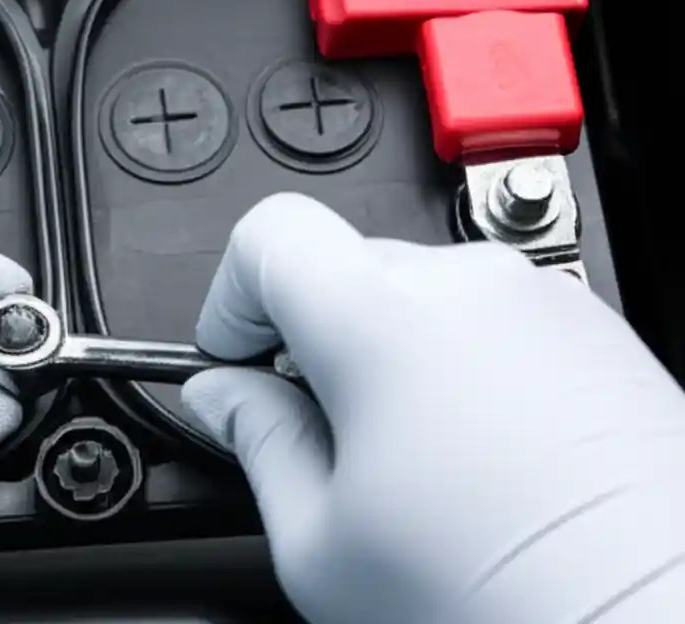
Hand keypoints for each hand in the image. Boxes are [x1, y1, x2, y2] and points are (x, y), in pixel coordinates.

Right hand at [182, 193, 684, 623]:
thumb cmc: (512, 602)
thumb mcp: (324, 543)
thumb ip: (256, 441)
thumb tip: (224, 397)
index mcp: (383, 324)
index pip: (270, 236)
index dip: (231, 296)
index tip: (238, 359)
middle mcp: (471, 289)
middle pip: (344, 265)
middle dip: (310, 340)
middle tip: (320, 438)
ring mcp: (545, 305)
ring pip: (422, 295)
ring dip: (391, 357)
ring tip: (414, 468)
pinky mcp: (599, 336)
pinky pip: (495, 321)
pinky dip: (464, 368)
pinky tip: (478, 462)